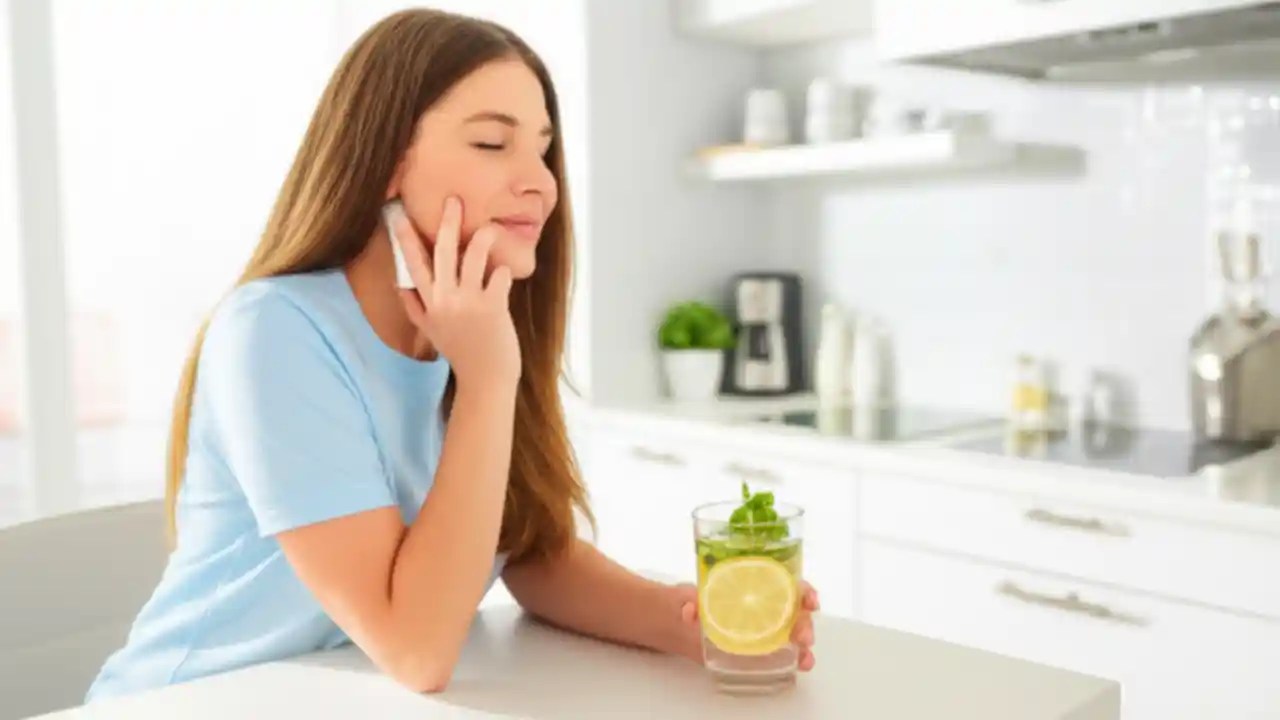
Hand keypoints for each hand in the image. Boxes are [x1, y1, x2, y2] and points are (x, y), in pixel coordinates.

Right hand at [395, 196, 520, 385]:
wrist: (485, 378)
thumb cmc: (460, 353)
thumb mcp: (429, 332)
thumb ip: (414, 306)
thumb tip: (398, 283)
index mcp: (429, 304)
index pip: (412, 265)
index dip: (405, 239)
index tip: (397, 215)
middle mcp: (445, 300)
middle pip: (442, 253)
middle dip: (448, 223)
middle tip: (454, 200)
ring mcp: (468, 303)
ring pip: (473, 257)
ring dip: (482, 238)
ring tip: (489, 227)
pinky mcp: (492, 307)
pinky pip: (499, 275)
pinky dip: (504, 270)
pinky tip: (507, 271)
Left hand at [674, 580, 818, 670]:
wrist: (688, 623)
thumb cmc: (699, 603)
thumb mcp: (693, 598)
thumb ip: (691, 604)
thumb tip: (690, 612)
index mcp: (760, 586)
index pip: (789, 584)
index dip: (804, 590)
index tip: (809, 599)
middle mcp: (771, 606)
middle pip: (797, 612)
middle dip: (804, 624)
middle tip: (802, 637)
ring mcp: (771, 627)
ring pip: (797, 633)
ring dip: (805, 645)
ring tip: (806, 658)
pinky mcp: (766, 648)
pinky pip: (788, 651)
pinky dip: (799, 657)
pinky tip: (802, 663)